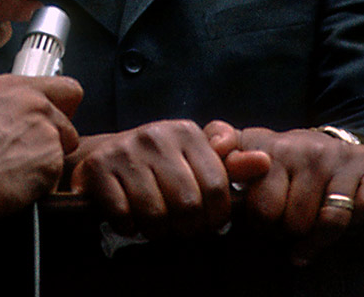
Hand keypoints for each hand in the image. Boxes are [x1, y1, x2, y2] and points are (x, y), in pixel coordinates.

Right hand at [0, 73, 82, 219]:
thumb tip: (12, 122)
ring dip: (46, 164)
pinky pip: (55, 176)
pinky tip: (14, 185)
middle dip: (55, 142)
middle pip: (69, 123)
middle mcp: (34, 102)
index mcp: (13, 87)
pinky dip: (41, 185)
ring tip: (13, 173)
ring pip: (63, 151)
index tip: (53, 121)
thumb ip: (5, 110)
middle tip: (25, 157)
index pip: (66, 88)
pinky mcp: (51, 159)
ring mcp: (46, 128)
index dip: (61, 108)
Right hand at [69, 119, 231, 239]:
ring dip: (157, 230)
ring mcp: (127, 149)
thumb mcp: (197, 157)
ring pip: (156, 214)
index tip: (207, 222)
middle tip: (181, 227)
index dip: (215, 215)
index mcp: (187, 132)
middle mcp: (157, 135)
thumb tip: (264, 162)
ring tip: (156, 224)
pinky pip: (124, 215)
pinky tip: (130, 216)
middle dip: (187, 227)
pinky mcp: (99, 167)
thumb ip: (232, 163)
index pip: (217, 187)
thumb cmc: (161, 160)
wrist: (105, 154)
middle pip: (188, 204)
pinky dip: (129, 226)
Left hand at [205, 122, 363, 264]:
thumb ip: (224, 145)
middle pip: (283, 219)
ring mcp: (335, 159)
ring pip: (317, 223)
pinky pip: (352, 217)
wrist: (336, 143)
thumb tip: (216, 146)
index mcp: (270, 146)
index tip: (258, 215)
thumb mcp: (251, 148)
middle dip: (280, 229)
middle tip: (284, 221)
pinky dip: (342, 228)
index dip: (255, 217)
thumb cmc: (285, 157)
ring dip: (310, 234)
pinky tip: (330, 221)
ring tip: (304, 225)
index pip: (254, 200)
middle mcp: (303, 148)